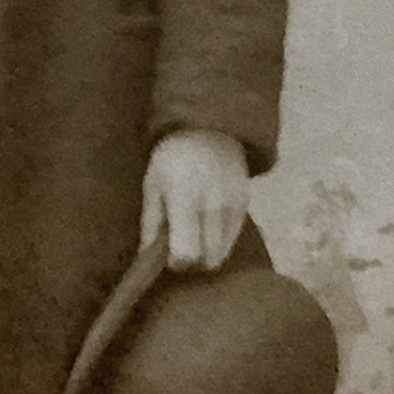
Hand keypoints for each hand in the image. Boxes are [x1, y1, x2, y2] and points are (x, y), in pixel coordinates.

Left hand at [142, 131, 249, 272]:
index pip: (187, 251)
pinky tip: (208, 227)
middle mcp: (213, 205)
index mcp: (185, 198)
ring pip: (223, 253)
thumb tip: (146, 256)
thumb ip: (151, 221)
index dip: (178, 262)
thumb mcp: (152, 184)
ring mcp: (234, 206)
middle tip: (181, 248)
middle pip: (209, 259)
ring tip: (194, 236)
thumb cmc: (172, 159)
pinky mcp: (246, 205)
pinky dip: (220, 242)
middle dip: (193, 262)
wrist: (211, 130)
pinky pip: (234, 239)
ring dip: (207, 253)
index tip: (169, 257)